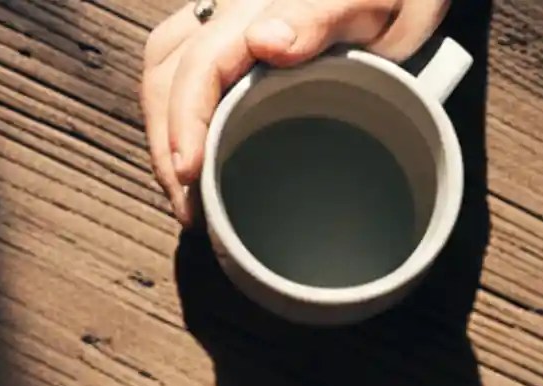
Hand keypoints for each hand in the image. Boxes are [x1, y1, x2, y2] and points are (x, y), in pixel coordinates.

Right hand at [141, 0, 449, 224]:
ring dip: (166, 133)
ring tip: (186, 192)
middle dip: (166, 143)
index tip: (187, 176)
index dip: (183, 121)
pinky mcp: (232, 40)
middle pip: (167, 72)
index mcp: (260, 3)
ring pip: (166, 71)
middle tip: (189, 208)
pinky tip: (199, 157)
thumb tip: (264, 40)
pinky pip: (185, 72)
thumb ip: (320, 15)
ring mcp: (228, 23)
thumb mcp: (376, 1)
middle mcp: (232, 9)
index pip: (198, 63)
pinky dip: (182, 120)